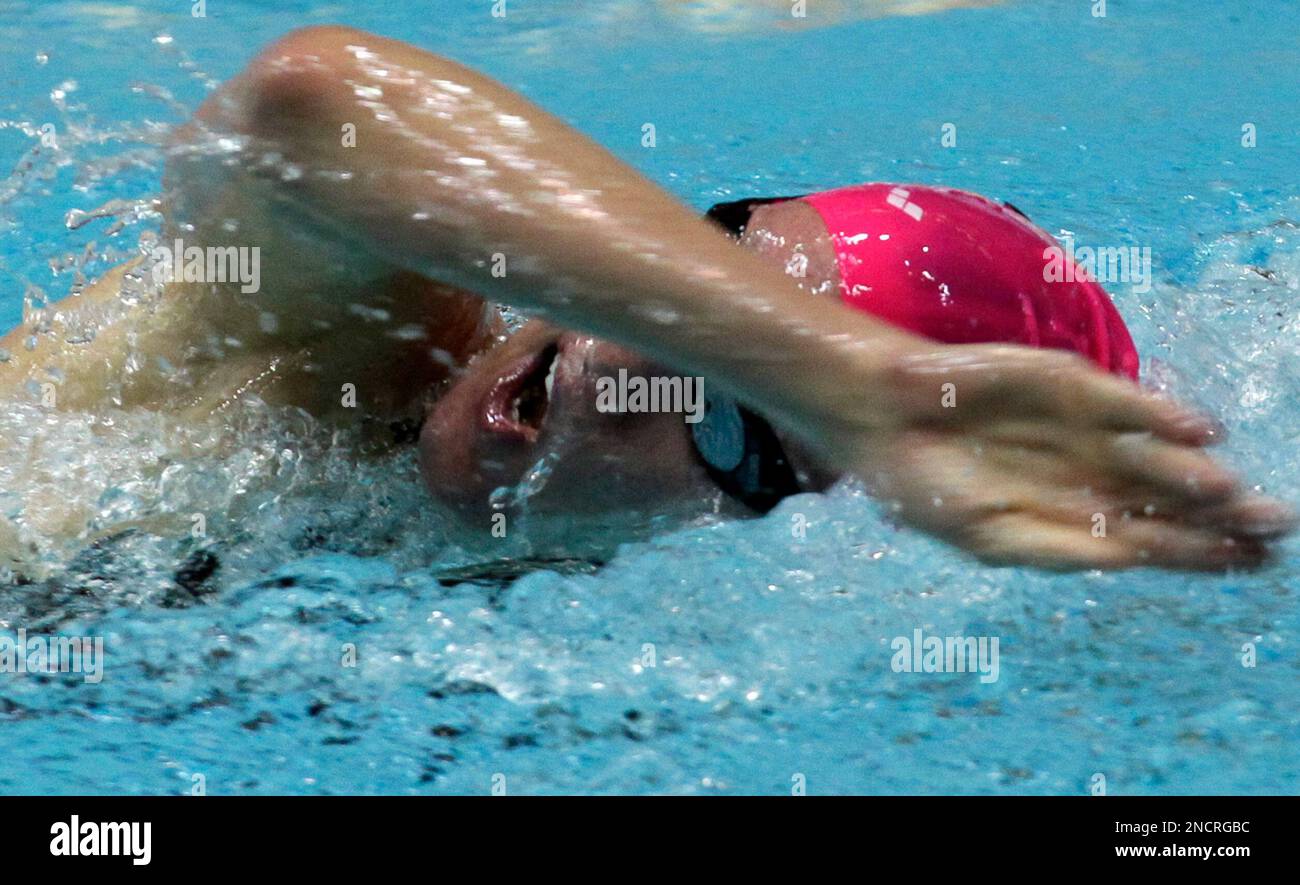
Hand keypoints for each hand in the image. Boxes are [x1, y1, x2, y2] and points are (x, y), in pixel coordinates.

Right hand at [828, 344, 1293, 569]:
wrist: (879, 418)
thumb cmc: (922, 484)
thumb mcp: (989, 538)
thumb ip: (1060, 549)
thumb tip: (1134, 560)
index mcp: (1071, 517)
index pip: (1153, 538)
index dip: (1202, 553)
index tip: (1253, 566)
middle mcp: (1089, 474)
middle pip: (1172, 498)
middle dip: (1223, 518)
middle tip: (1275, 529)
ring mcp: (1083, 429)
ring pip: (1159, 455)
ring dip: (1202, 475)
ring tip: (1245, 502)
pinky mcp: (1068, 385)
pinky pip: (1127, 403)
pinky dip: (1163, 415)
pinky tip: (1201, 432)